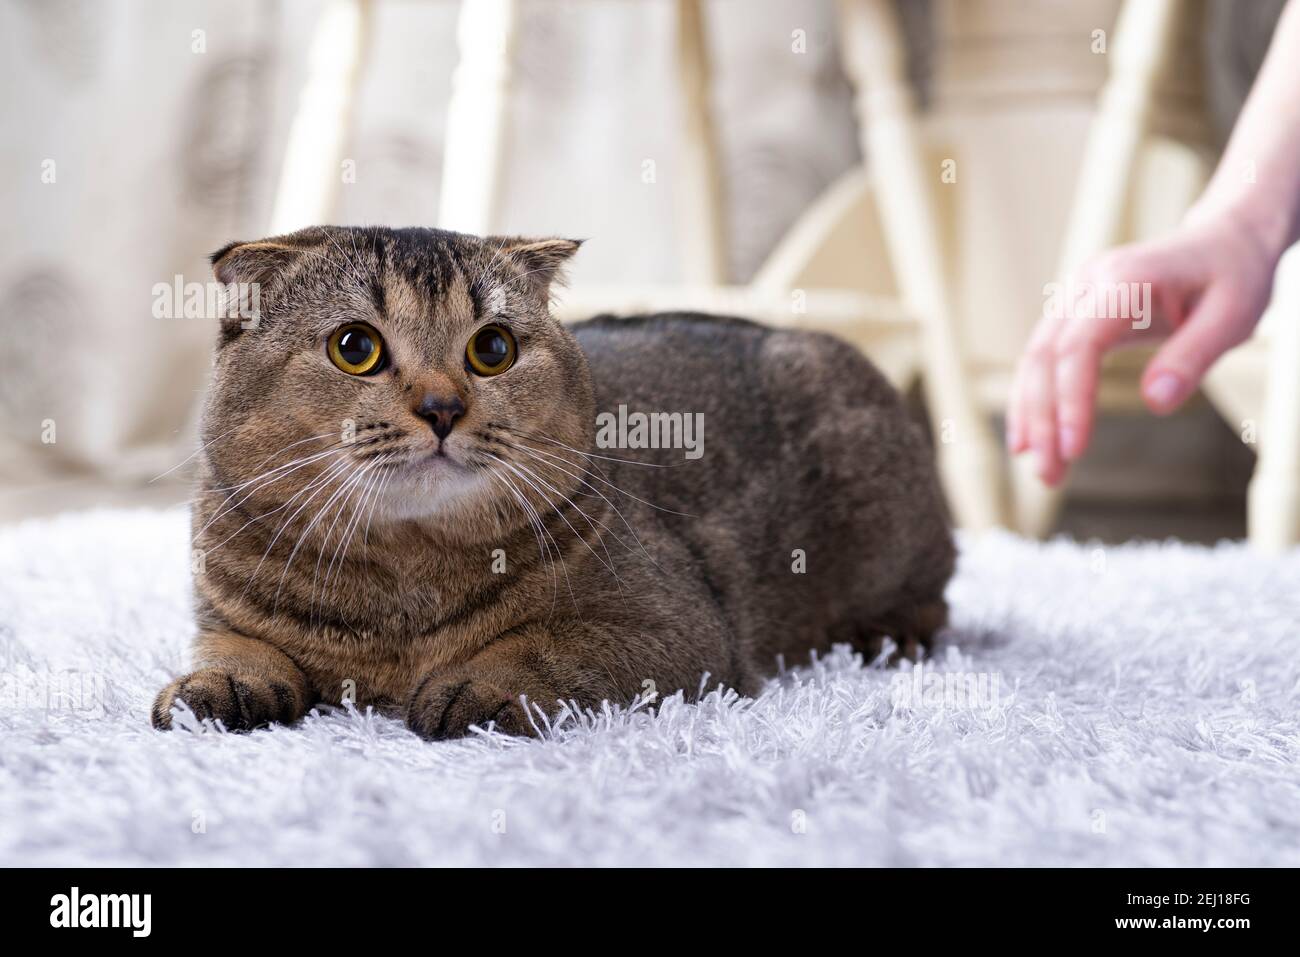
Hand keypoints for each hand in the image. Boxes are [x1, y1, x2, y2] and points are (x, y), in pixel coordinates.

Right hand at [1007, 210, 1277, 485]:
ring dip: (1031, 415)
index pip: (1079, 346)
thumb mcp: (1233, 316)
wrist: (1224, 239)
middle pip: (1046, 357)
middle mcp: (1086, 284)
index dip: (1071, 400)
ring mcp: (1073, 295)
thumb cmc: (1233, 276)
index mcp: (1124, 281)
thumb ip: (1192, 357)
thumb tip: (1155, 404)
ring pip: (1034, 359)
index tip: (1074, 450)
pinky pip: (1042, 357)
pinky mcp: (1072, 312)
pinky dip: (1034, 398)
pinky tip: (1032, 435)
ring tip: (1038, 465)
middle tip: (1049, 475)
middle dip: (1043, 420)